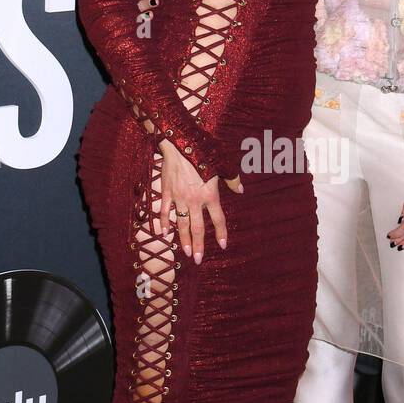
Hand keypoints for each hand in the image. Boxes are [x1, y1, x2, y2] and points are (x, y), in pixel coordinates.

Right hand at [157, 139, 241, 263]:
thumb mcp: (222, 163)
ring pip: (181, 224)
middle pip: (197, 228)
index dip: (221, 233)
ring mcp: (179, 198)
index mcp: (210, 194)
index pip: (218, 219)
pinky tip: (163, 233)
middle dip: (198, 245)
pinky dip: (163, 223)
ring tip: (186, 252)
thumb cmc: (202, 151)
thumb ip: (232, 178)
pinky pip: (163, 211)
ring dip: (183, 239)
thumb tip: (240, 189)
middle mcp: (194, 200)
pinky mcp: (166, 192)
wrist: (179, 143)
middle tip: (198, 259)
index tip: (222, 245)